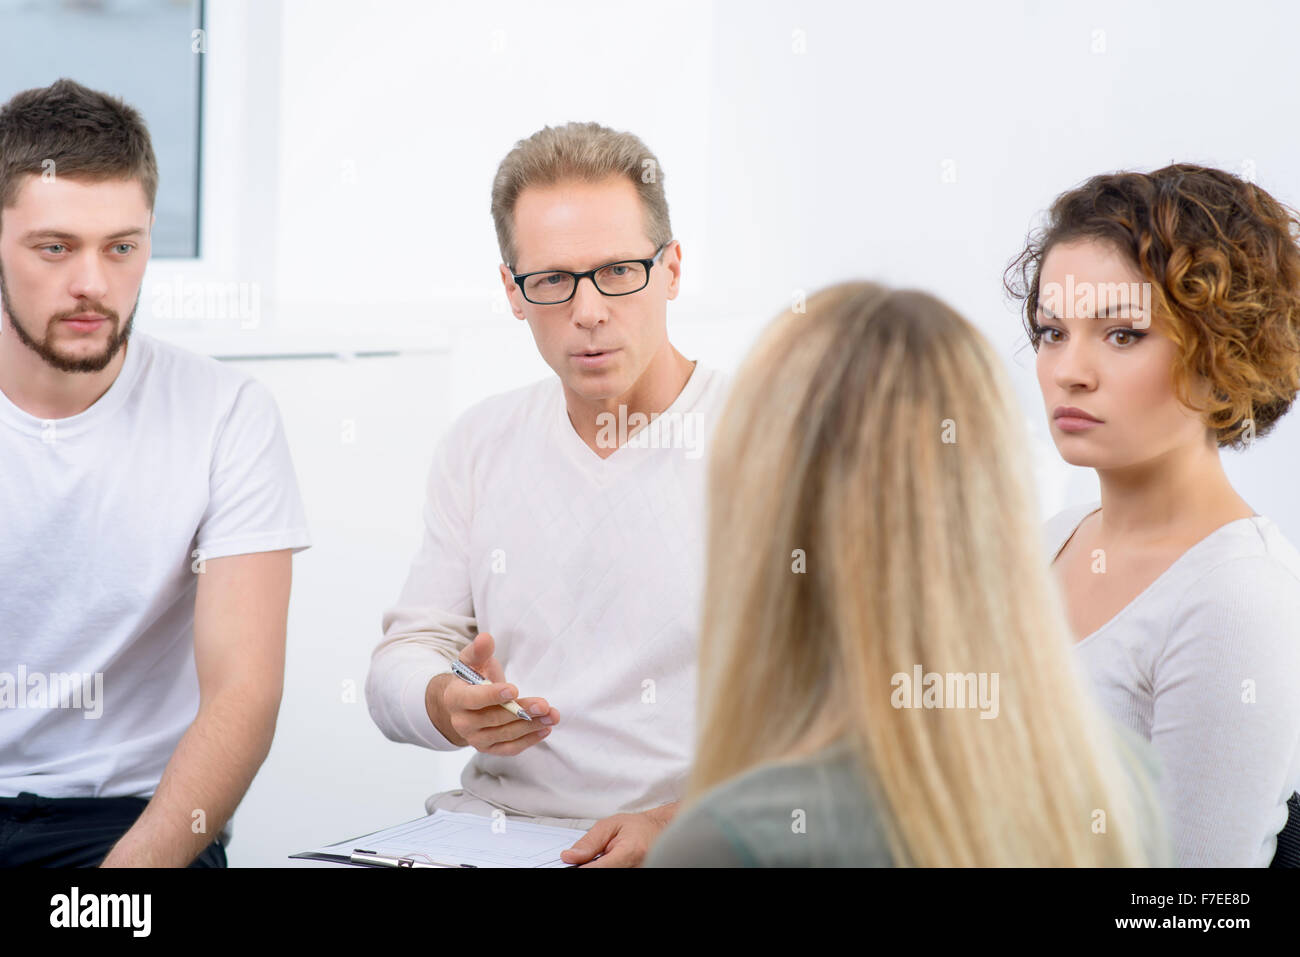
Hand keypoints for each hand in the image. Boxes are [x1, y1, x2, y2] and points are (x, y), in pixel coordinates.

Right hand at [439, 632, 558, 754]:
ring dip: (530, 726)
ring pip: (505, 735)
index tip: (514, 689)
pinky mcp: (489, 749)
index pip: (472, 699)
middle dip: (521, 711)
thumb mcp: (473, 661)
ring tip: (552, 715)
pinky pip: (510, 749)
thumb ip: (479, 650)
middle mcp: (462, 722)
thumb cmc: (472, 679)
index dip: (492, 696)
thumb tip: (485, 638)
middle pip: (494, 719)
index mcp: (455, 698)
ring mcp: (475, 738)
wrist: (464, 705)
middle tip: (543, 704)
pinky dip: (529, 740)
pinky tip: (545, 729)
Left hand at [561, 805, 676, 867]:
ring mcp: (641, 872)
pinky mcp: (640, 874)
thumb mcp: (610, 825)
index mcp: (631, 851)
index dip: (583, 867)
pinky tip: (609, 862)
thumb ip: (589, 842)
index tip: (572, 865)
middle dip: (591, 866)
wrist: (660, 832)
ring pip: (609, 874)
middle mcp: (638, 867)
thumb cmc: (637, 827)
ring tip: (605, 856)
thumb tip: (569, 857)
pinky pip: (615, 874)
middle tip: (591, 857)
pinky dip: (608, 868)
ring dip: (601, 867)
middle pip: (603, 873)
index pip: (600, 868)